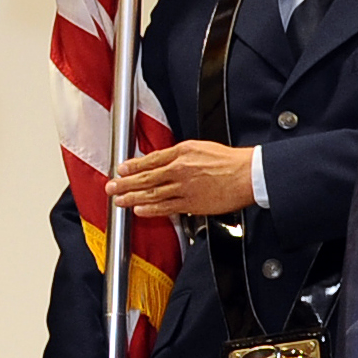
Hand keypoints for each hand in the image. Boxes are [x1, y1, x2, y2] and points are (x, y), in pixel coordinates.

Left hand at [111, 140, 256, 216]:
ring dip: (133, 197)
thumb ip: (180, 153)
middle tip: (110, 187)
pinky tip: (139, 210)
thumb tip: (162, 160)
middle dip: (125, 183)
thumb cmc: (229, 161)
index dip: (133, 165)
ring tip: (119, 200)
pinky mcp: (191, 204)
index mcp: (182, 152)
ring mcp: (184, 188)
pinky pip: (166, 207)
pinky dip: (151, 209)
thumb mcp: (201, 147)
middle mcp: (180, 169)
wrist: (247, 175)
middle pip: (146, 177)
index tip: (121, 169)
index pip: (151, 159)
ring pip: (152, 193)